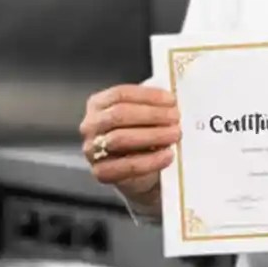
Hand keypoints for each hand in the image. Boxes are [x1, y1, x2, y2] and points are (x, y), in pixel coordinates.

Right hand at [79, 84, 180, 207]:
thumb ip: (154, 106)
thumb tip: (174, 102)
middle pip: (119, 114)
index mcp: (98, 104)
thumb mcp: (145, 116)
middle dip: (151, 115)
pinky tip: (168, 155)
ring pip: (120, 138)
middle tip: (175, 117)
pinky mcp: (101, 172)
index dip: (148, 96)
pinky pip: (126, 166)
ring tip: (174, 134)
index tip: (171, 100)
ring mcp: (92, 149)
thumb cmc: (142, 135)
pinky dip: (151, 160)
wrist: (139, 170)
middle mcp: (91, 125)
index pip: (120, 94)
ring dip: (152, 135)